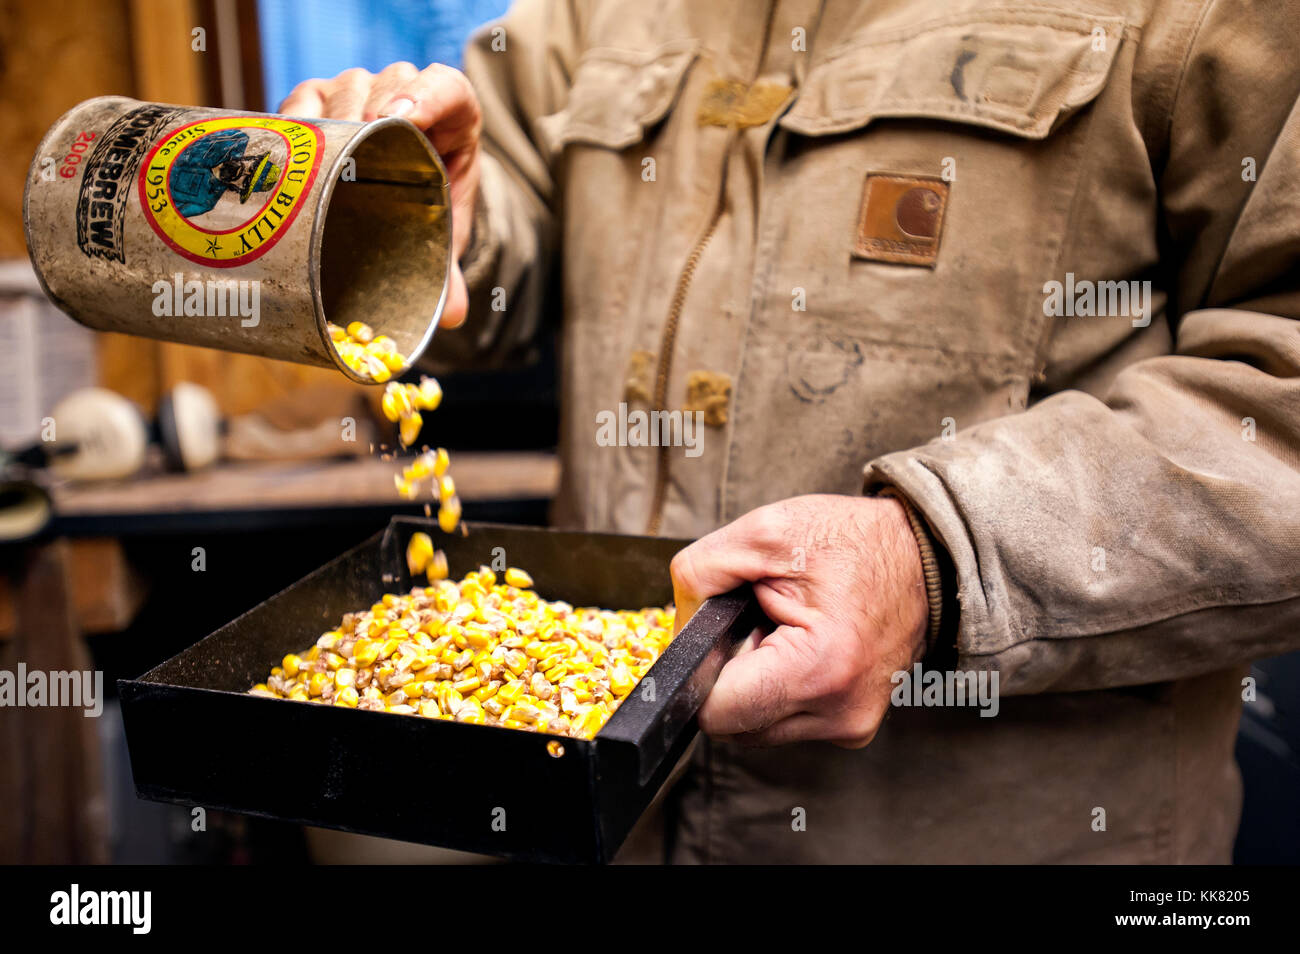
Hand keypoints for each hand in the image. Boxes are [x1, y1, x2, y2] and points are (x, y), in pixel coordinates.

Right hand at [280, 63, 482, 327]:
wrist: (401, 192)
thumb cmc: (429, 202)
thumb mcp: (442, 233)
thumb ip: (448, 271)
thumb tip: (450, 315)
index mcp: (452, 112)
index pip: (444, 87)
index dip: (425, 96)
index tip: (403, 118)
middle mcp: (404, 91)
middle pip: (386, 88)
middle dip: (369, 118)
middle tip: (355, 152)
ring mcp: (359, 91)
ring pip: (343, 92)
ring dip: (333, 125)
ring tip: (324, 164)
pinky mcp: (317, 98)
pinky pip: (302, 100)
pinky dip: (297, 124)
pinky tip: (293, 153)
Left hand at [670, 494, 928, 747]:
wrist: (928, 556)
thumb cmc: (854, 541)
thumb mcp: (765, 532)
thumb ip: (701, 573)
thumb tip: (678, 627)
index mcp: (819, 670)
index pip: (716, 711)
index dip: (702, 669)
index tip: (723, 631)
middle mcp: (839, 713)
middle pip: (733, 723)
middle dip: (731, 673)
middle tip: (761, 621)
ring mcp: (851, 725)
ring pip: (757, 725)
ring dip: (755, 681)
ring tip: (786, 629)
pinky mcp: (853, 724)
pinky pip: (786, 718)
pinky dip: (781, 685)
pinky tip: (803, 645)